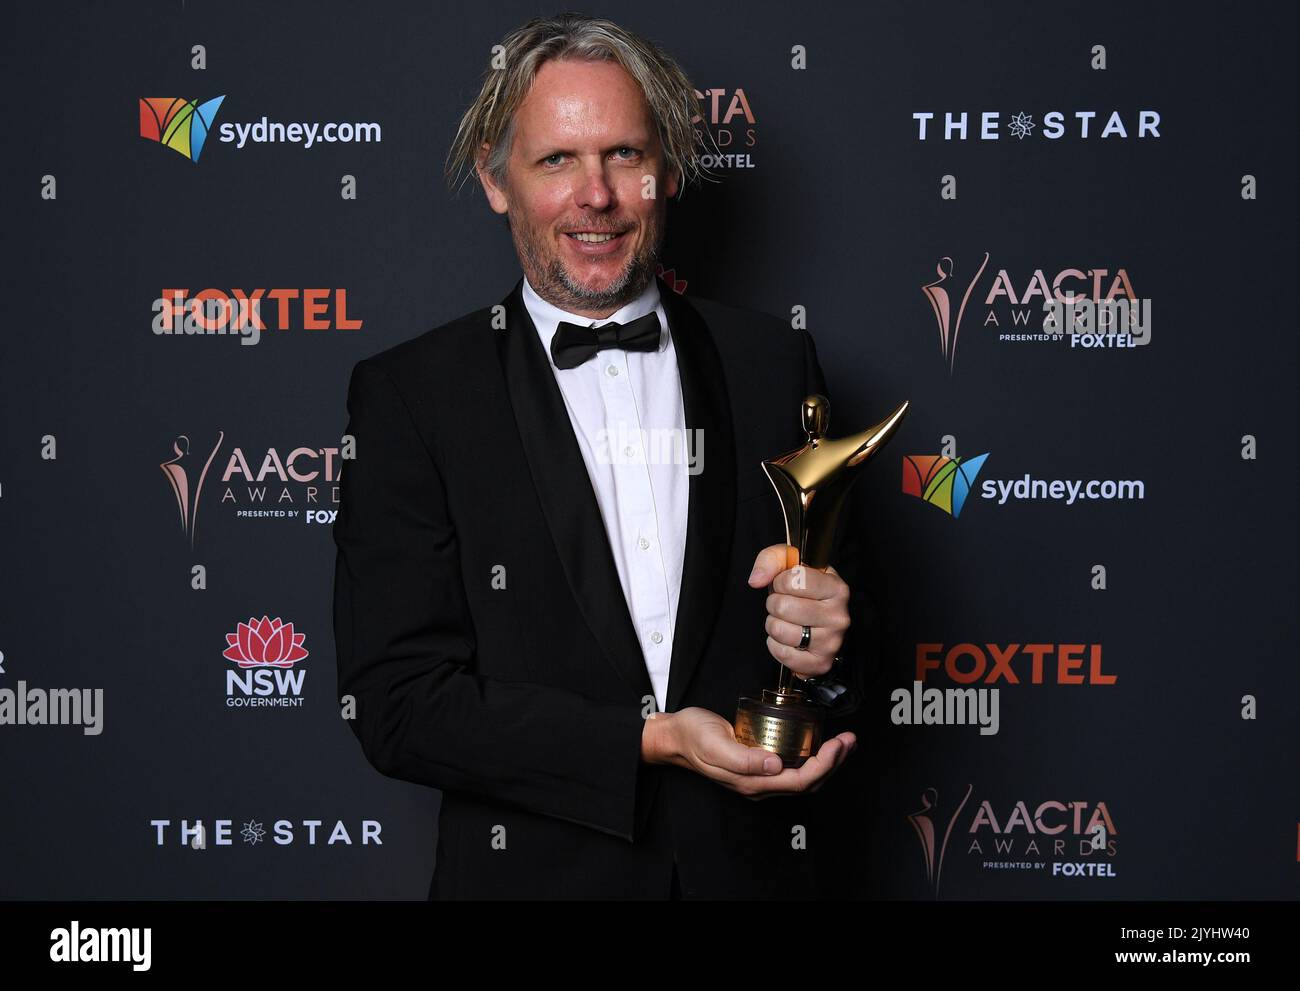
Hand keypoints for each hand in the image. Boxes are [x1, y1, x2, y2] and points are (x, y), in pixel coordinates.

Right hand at [641, 708, 856, 798]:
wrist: (675, 736)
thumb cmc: (693, 736)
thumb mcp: (714, 743)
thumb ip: (743, 758)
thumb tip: (774, 765)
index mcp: (751, 782)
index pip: (799, 781)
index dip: (823, 766)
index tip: (837, 745)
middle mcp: (759, 784)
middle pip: (807, 782)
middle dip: (833, 764)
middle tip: (849, 740)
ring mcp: (760, 777)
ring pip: (803, 777)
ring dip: (827, 762)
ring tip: (844, 744)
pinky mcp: (760, 766)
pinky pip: (793, 769)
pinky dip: (813, 758)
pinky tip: (820, 745)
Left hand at [748, 544, 849, 678]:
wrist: (818, 623)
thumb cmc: (803, 592)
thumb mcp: (791, 565)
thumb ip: (771, 560)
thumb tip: (756, 580)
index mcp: (836, 587)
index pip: (794, 580)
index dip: (781, 582)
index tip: (786, 586)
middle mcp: (838, 615)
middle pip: (783, 607)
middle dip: (774, 604)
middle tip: (784, 605)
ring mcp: (831, 641)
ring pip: (780, 630)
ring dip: (774, 624)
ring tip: (786, 620)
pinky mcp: (820, 663)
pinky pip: (782, 653)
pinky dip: (777, 645)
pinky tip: (788, 638)